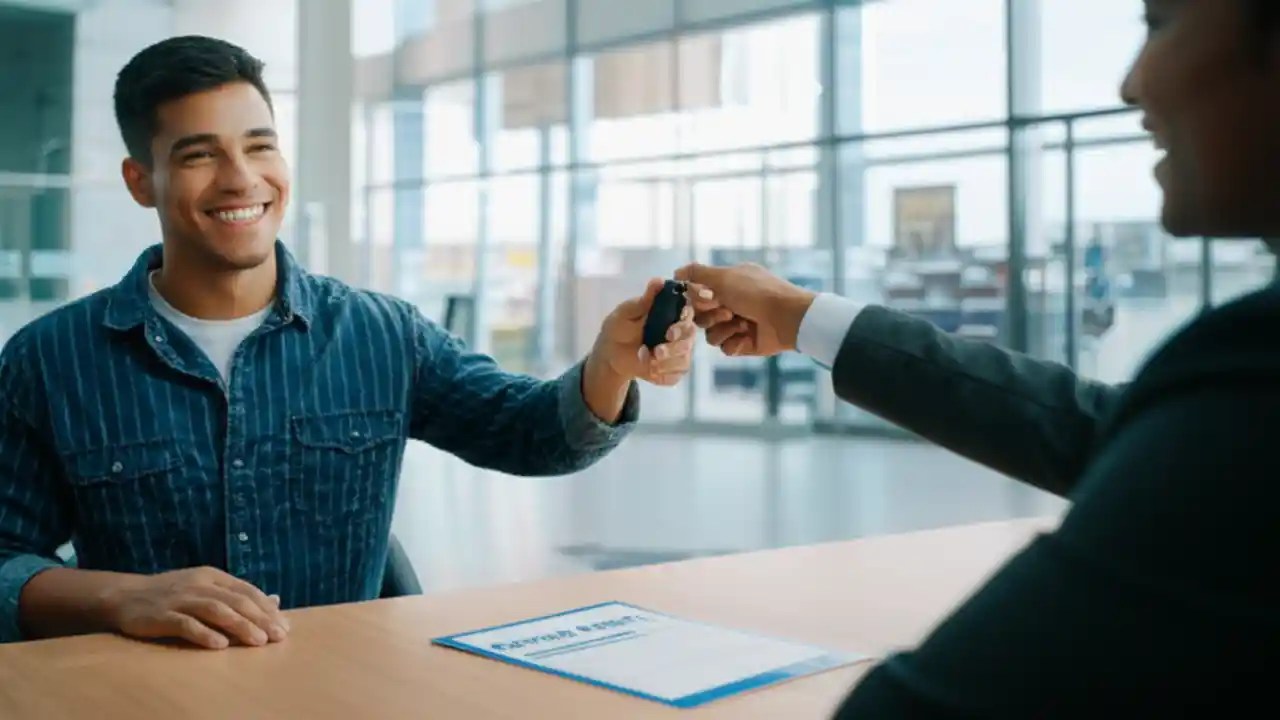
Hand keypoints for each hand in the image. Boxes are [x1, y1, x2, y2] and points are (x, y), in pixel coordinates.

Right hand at [102, 566, 289, 649]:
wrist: (124, 596)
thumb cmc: (171, 595)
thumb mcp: (206, 588)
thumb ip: (238, 595)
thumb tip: (276, 600)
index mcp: (213, 576)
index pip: (246, 591)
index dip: (267, 608)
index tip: (284, 626)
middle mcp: (199, 585)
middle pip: (235, 601)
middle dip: (260, 619)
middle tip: (278, 636)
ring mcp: (180, 599)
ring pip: (216, 610)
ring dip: (240, 626)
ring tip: (258, 642)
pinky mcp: (161, 615)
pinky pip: (185, 624)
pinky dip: (204, 634)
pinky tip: (219, 645)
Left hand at [592, 277, 699, 385]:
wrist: (610, 354)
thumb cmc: (619, 327)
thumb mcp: (627, 312)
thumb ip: (644, 300)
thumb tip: (658, 280)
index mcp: (671, 313)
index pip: (688, 313)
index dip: (684, 322)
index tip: (670, 331)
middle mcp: (680, 331)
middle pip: (689, 338)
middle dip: (674, 347)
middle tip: (657, 351)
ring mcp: (678, 352)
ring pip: (684, 359)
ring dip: (665, 362)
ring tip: (644, 359)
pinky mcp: (673, 370)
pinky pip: (676, 375)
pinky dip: (663, 375)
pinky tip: (650, 371)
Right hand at [675, 262, 815, 357]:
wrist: (786, 317)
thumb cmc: (757, 292)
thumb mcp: (724, 276)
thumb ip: (697, 273)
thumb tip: (676, 273)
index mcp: (727, 285)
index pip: (697, 295)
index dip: (697, 299)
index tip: (707, 297)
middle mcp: (730, 304)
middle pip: (700, 317)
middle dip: (711, 315)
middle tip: (728, 310)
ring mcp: (737, 324)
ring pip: (710, 334)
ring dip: (724, 329)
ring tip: (741, 323)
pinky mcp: (744, 343)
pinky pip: (725, 348)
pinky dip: (735, 342)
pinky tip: (748, 335)